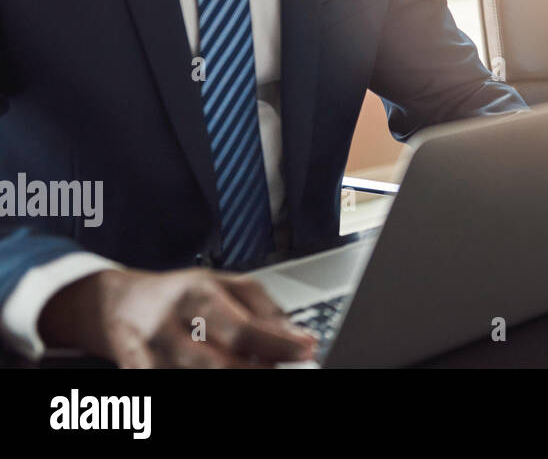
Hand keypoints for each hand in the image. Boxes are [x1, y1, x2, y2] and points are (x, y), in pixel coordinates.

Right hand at [38, 268, 316, 367]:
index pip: (244, 327)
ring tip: (251, 371)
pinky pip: (161, 383)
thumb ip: (264, 309)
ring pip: (190, 377)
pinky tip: (211, 379)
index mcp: (196, 292)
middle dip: (254, 371)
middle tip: (278, 370)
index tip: (307, 350)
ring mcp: (145, 349)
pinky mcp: (129, 368)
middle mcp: (168, 320)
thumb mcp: (225, 286)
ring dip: (228, 379)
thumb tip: (296, 336)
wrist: (116, 303)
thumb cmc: (181, 295)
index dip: (278, 344)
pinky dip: (192, 384)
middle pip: (215, 361)